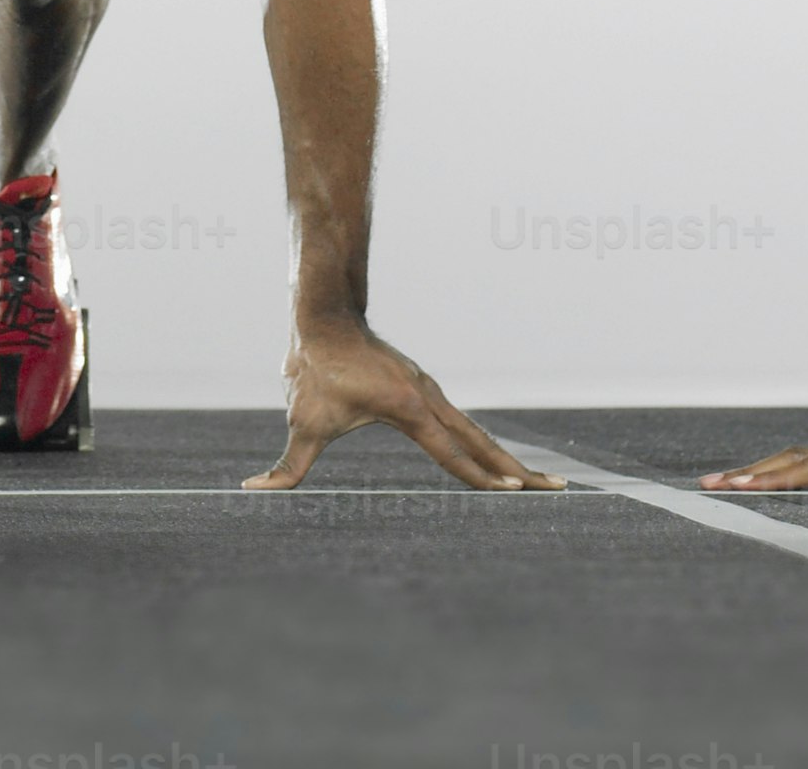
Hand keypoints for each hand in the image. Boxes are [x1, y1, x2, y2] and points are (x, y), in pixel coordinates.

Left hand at [247, 318, 555, 490]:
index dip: (482, 477)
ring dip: (504, 457)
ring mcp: (429, 391)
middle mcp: (428, 399)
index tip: (514, 493)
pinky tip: (492, 457)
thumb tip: (253, 490)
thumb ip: (286, 465)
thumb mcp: (302, 421)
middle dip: (516, 470)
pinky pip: (460, 422)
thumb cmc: (314, 369)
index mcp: (409, 409)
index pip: (453, 453)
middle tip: (554, 489)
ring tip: (535, 481)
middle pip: (481, 442)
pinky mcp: (422, 388)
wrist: (324, 315)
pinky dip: (482, 442)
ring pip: (475, 431)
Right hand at [708, 347, 807, 492]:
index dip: (782, 485)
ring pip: (793, 463)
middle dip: (754, 481)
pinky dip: (779, 469)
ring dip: (758, 475)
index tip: (749, 489)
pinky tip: (760, 478)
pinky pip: (806, 459)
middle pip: (793, 470)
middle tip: (714, 488)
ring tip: (717, 485)